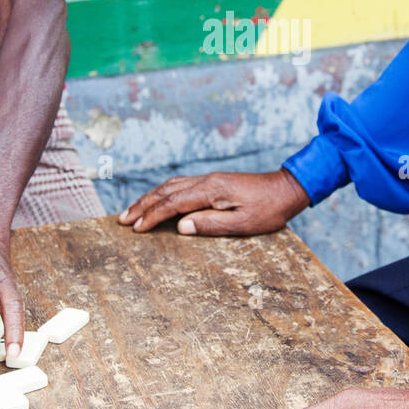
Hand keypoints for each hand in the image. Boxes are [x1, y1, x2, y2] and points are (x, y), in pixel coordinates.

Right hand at [118, 169, 309, 236]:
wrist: (286, 189)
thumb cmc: (268, 210)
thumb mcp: (242, 224)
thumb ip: (210, 225)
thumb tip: (180, 226)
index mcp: (211, 191)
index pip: (172, 203)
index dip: (151, 216)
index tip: (134, 228)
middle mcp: (206, 181)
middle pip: (166, 191)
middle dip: (142, 206)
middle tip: (122, 219)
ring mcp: (209, 180)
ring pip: (171, 186)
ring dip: (149, 198)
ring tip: (132, 211)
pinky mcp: (213, 182)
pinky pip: (180, 185)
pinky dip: (163, 193)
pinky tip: (158, 200)